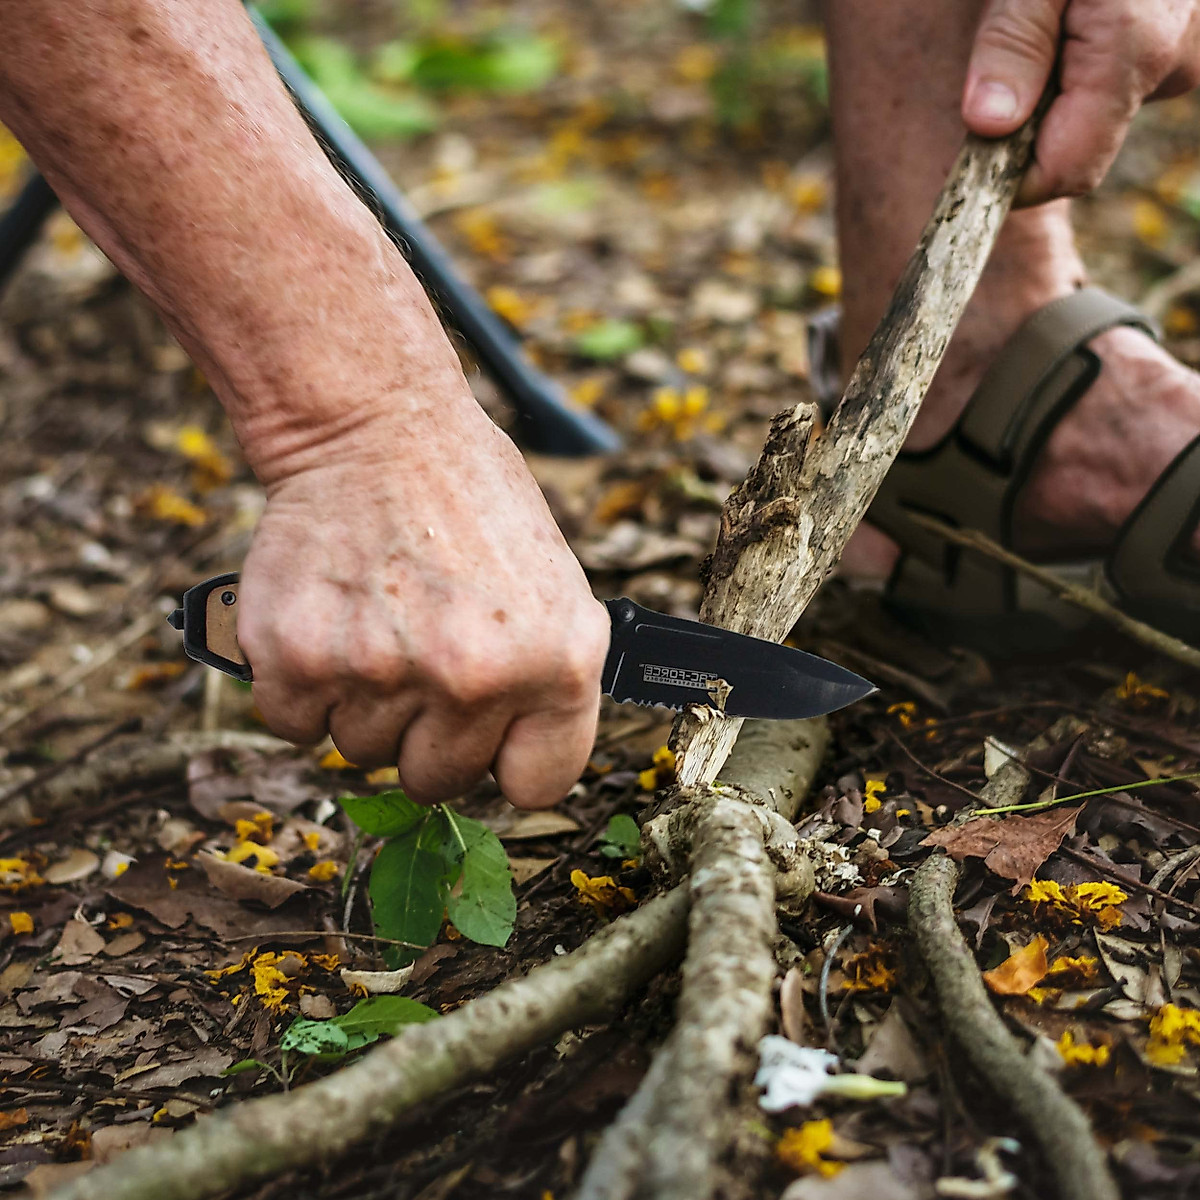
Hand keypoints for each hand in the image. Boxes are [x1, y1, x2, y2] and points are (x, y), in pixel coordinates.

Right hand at [235, 400, 608, 809]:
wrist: (374, 424)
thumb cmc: (468, 501)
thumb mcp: (554, 584)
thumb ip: (544, 678)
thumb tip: (519, 760)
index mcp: (559, 662)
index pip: (536, 785)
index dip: (506, 759)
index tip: (489, 736)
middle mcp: (476, 677)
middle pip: (436, 781)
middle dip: (424, 733)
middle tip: (419, 658)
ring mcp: (385, 671)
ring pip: (360, 751)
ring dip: (361, 703)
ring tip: (377, 622)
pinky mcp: (299, 658)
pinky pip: (294, 725)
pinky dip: (300, 687)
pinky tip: (329, 623)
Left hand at [962, 0, 1199, 202]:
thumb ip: (1012, 44)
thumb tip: (988, 124)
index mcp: (1135, 50)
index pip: (1068, 170)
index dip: (1012, 180)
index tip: (966, 162)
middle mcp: (1173, 66)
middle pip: (1079, 144)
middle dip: (1030, 124)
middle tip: (1002, 62)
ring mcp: (1186, 56)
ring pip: (1098, 110)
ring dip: (1056, 85)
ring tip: (1046, 15)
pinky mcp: (1184, 43)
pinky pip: (1122, 77)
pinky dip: (1083, 58)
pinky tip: (1077, 13)